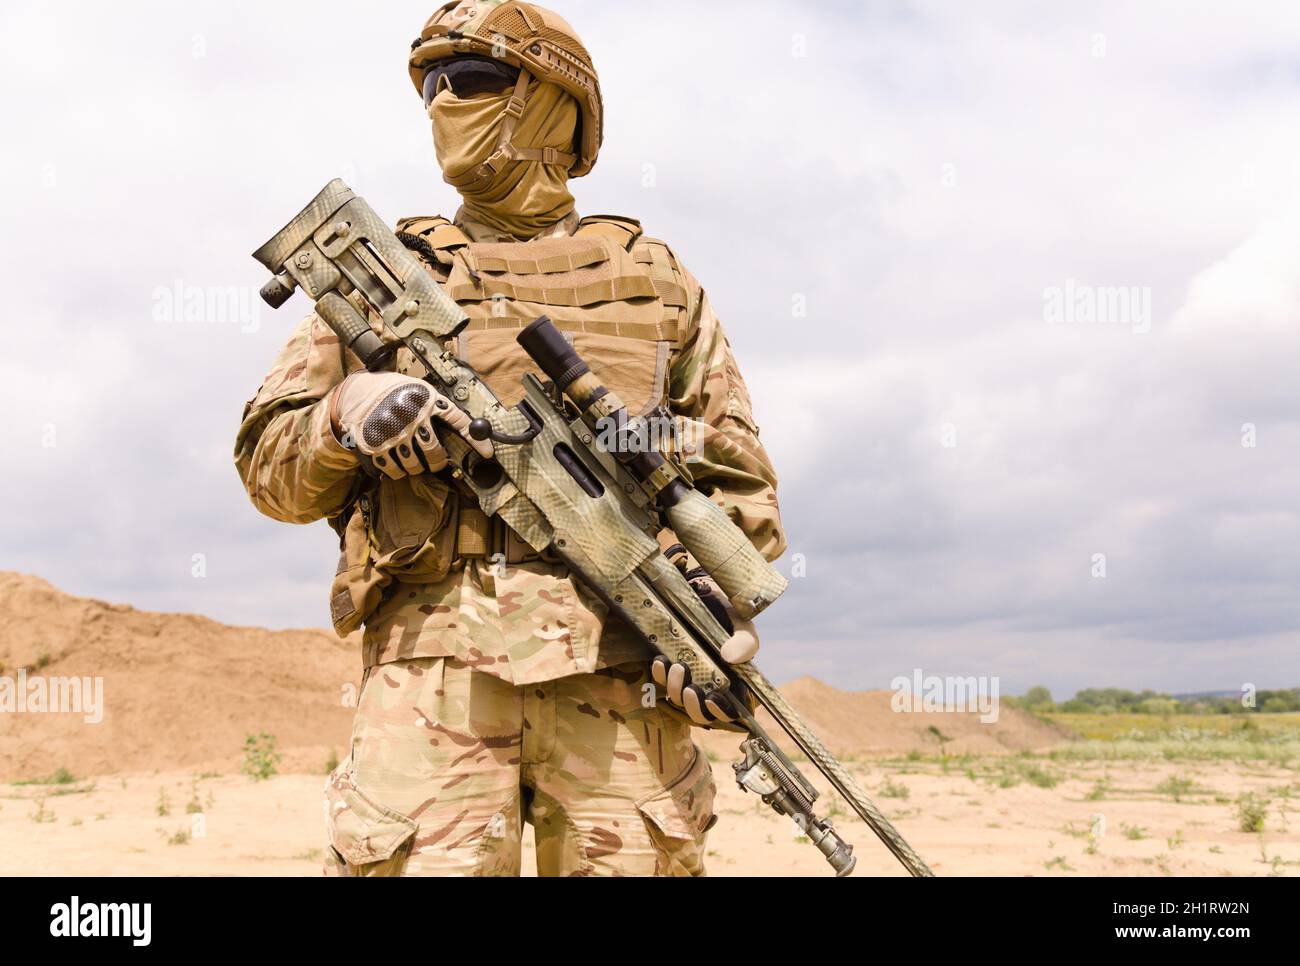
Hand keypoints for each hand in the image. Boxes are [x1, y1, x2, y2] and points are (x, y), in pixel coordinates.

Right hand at [330, 372, 491, 479]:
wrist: (356, 392)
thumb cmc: (393, 391)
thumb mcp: (419, 389)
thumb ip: (438, 406)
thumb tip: (469, 428)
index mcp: (427, 400)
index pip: (460, 421)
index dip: (477, 440)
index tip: (489, 453)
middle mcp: (412, 417)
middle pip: (435, 453)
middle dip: (438, 462)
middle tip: (437, 461)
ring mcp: (393, 433)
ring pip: (415, 466)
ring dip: (417, 468)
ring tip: (413, 459)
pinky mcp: (375, 445)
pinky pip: (394, 470)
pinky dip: (398, 472)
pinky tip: (397, 463)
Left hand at [650, 574, 758, 727]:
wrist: (704, 594)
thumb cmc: (728, 615)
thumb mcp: (741, 625)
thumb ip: (744, 641)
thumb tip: (730, 657)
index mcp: (733, 681)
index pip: (729, 711)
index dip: (720, 712)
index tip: (712, 699)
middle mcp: (709, 684)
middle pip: (700, 712)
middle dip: (693, 705)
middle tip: (690, 689)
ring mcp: (687, 677)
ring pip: (678, 698)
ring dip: (676, 688)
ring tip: (677, 667)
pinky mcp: (669, 666)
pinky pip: (661, 679)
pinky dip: (659, 674)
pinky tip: (661, 662)